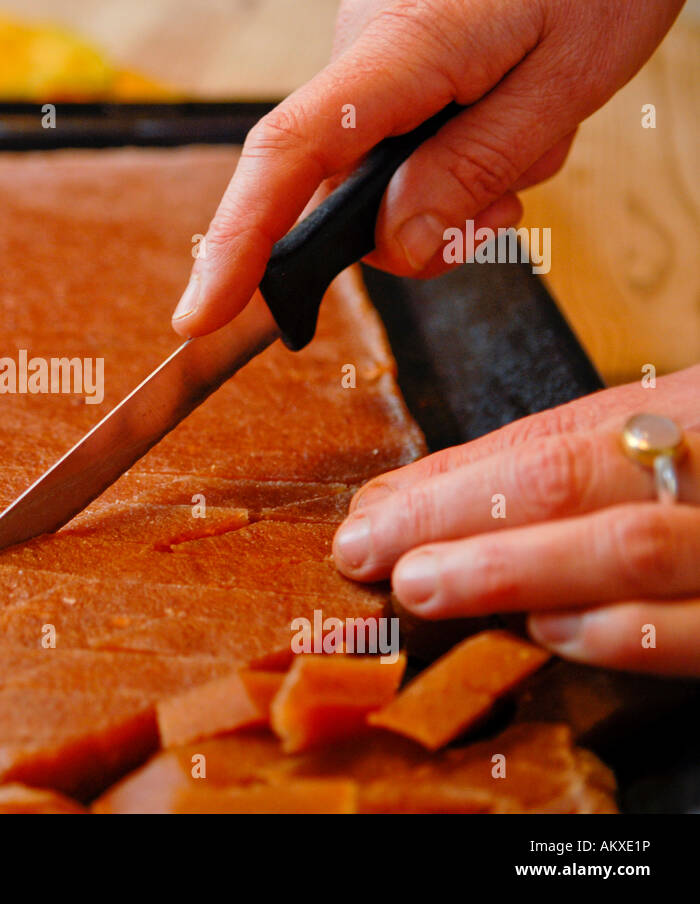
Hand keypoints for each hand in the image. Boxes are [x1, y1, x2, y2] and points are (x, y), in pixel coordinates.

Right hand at [172, 0, 699, 336]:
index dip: (236, 241)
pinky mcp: (390, 51)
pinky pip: (395, 137)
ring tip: (528, 144)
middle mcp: (363, 43)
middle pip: (337, 186)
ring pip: (376, 171)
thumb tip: (392, 242)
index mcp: (401, 44)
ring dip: (451, 186)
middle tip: (500, 212)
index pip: (287, 154)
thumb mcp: (563, 85)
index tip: (201, 314)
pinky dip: (450, 155)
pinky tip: (509, 124)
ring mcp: (371, 45)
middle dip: (414, 223)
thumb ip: (470, 169)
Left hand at [332, 364, 699, 675]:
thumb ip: (562, 454)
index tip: (371, 517)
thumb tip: (422, 495)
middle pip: (575, 481)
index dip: (449, 484)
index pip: (551, 441)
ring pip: (634, 547)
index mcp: (694, 405)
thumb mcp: (666, 425)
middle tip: (375, 554)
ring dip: (516, 572)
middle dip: (458, 521)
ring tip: (432, 587)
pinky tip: (553, 634)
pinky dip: (626, 632)